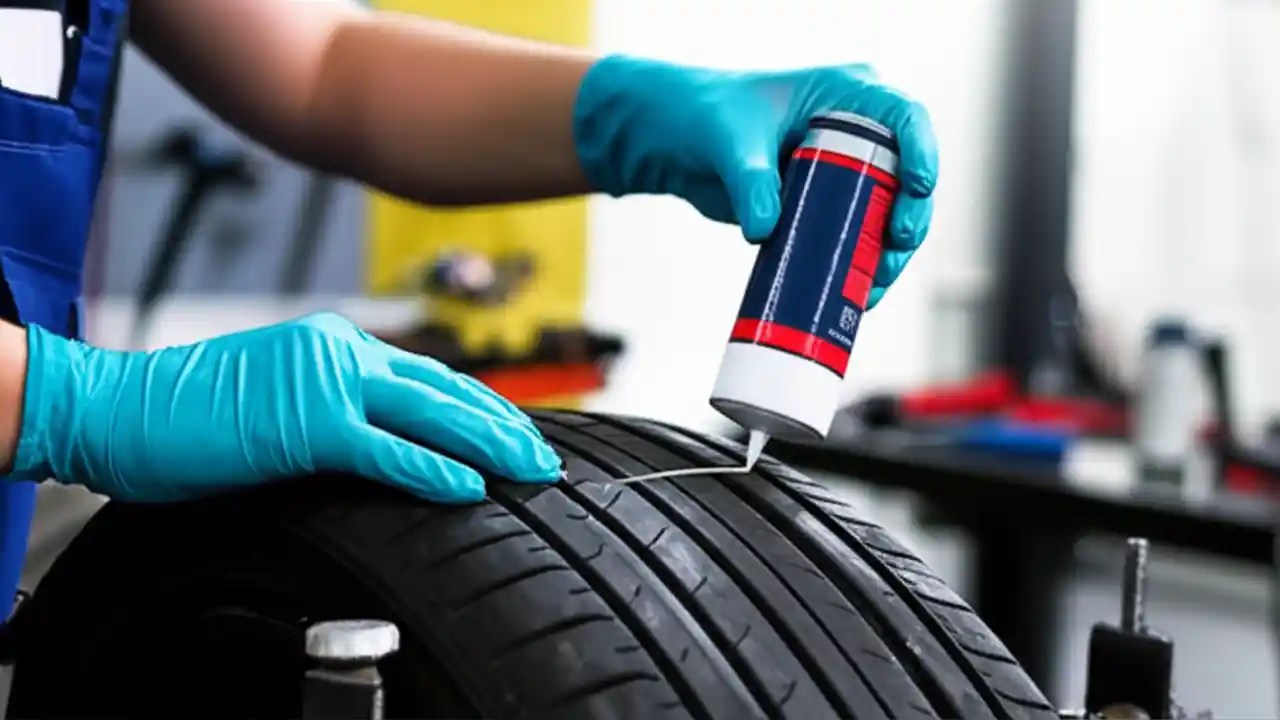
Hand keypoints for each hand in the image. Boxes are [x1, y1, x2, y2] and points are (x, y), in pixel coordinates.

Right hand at [12, 313, 560, 502]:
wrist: (121, 408)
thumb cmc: (194, 412)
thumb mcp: (283, 399)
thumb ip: (341, 408)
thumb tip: (391, 439)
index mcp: (337, 345)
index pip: (429, 376)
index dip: (481, 405)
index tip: (517, 431)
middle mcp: (341, 352)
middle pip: (444, 390)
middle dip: (502, 426)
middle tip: (544, 458)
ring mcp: (325, 383)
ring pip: (429, 413)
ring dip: (487, 444)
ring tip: (529, 470)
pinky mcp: (305, 423)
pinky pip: (386, 450)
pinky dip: (432, 470)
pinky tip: (469, 488)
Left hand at [573, 57, 938, 307]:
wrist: (675, 141)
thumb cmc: (706, 116)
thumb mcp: (729, 141)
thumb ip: (749, 181)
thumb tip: (765, 228)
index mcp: (844, 95)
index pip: (903, 117)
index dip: (922, 151)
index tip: (918, 186)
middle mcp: (855, 132)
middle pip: (908, 177)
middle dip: (910, 217)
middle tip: (893, 246)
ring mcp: (844, 173)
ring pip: (889, 216)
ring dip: (890, 254)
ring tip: (874, 285)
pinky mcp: (826, 209)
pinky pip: (858, 239)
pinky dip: (862, 268)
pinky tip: (859, 296)